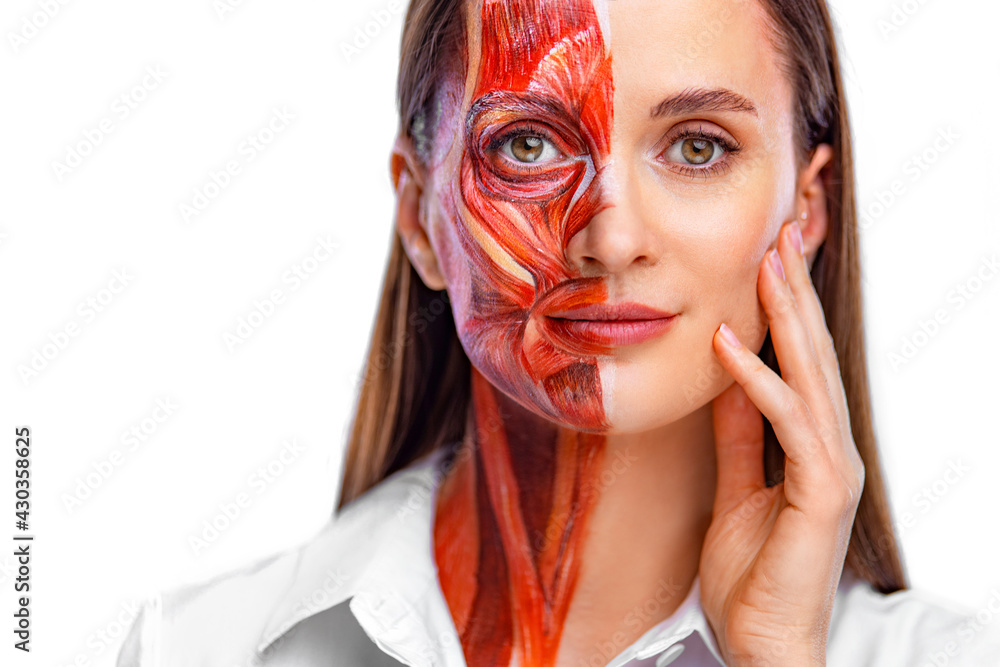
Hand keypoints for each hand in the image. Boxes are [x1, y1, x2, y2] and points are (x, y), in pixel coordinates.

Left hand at [699, 219, 864, 665]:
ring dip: (787, 319)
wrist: (762, 645)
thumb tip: (728, 381)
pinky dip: (757, 381)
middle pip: (813, 358)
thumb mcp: (735, 490)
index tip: (767, 263)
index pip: (799, 367)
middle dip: (794, 297)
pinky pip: (788, 424)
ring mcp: (831, 470)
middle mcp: (829, 450)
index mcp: (809, 448)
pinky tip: (730, 343)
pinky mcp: (822, 494)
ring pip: (811, 377)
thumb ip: (736, 438)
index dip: (785, 314)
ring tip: (766, 265)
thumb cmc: (753, 577)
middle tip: (778, 237)